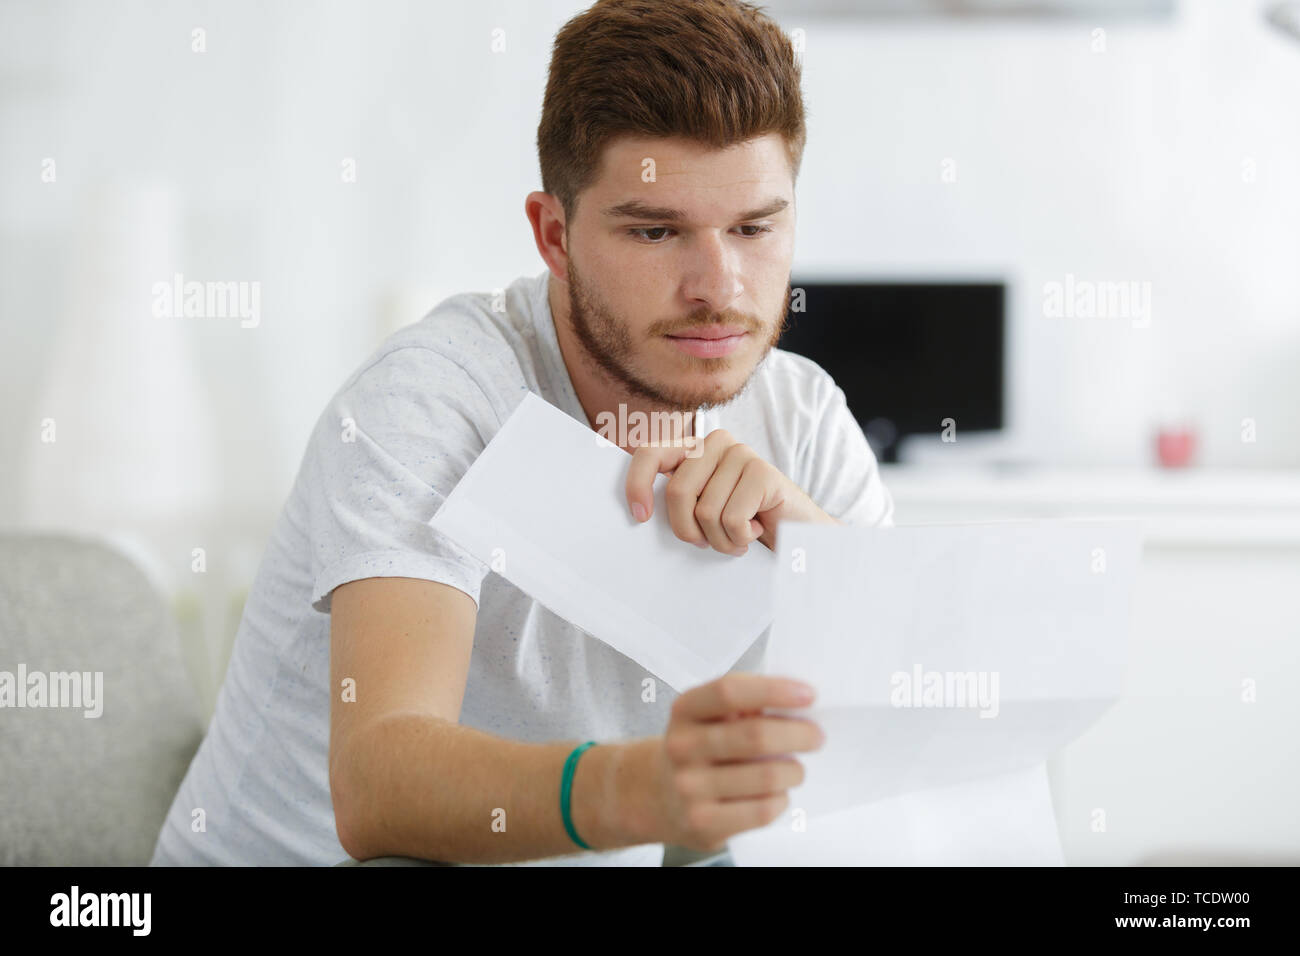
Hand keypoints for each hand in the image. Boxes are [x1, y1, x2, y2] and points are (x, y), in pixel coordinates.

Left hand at [624, 428, 836, 554]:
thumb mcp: (699, 511)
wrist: (794, 537)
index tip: (640, 517)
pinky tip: (755, 529)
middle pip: (678, 492)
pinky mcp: (763, 472)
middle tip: (707, 541)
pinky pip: (731, 518)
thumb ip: (674, 501)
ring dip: (721, 539)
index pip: (650, 454)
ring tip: (738, 535)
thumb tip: (637, 512)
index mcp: (692, 449)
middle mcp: (714, 442)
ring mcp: (740, 453)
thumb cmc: (741, 525)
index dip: (637, 484)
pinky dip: (740, 537)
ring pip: (706, 511)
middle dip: (689, 530)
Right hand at [648, 673, 823, 852]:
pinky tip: (777, 794)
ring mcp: (690, 787)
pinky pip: (762, 810)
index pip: (730, 692)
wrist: (656, 795)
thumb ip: (744, 704)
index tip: (808, 695)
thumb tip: (799, 706)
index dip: (773, 690)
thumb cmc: (698, 747)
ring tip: (795, 769)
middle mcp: (682, 746)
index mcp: (685, 709)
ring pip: (767, 776)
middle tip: (816, 736)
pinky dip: (780, 800)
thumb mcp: (707, 716)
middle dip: (799, 734)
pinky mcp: (703, 822)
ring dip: (794, 771)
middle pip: (756, 736)